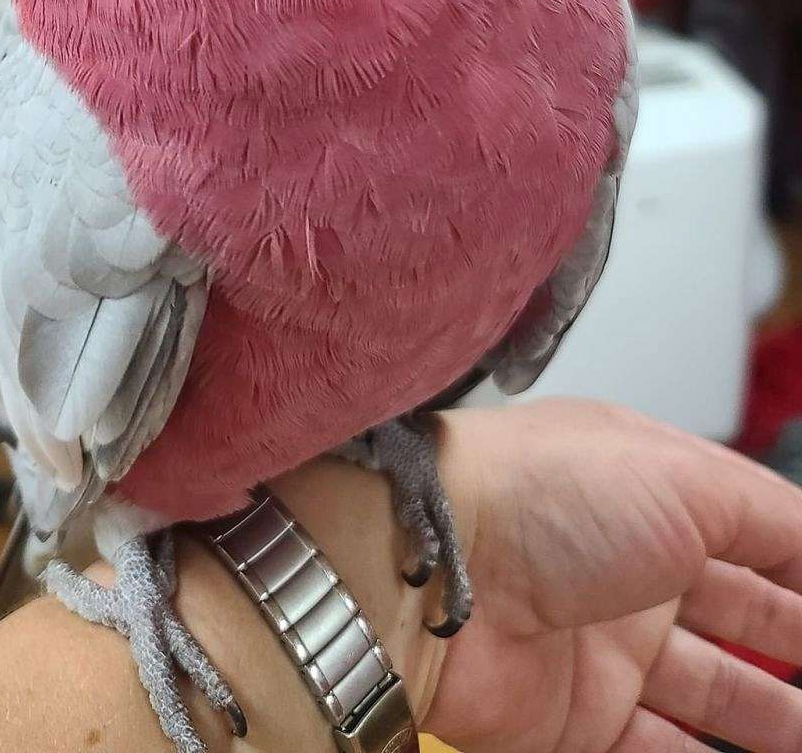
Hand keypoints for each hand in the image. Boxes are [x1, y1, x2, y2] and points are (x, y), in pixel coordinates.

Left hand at [421, 399, 801, 752]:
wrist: (436, 566)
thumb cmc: (547, 494)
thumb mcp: (685, 476)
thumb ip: (772, 517)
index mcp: (655, 493)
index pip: (760, 537)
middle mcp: (634, 566)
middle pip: (746, 616)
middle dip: (801, 645)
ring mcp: (607, 647)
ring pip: (714, 692)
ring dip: (774, 716)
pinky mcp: (577, 720)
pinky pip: (660, 752)